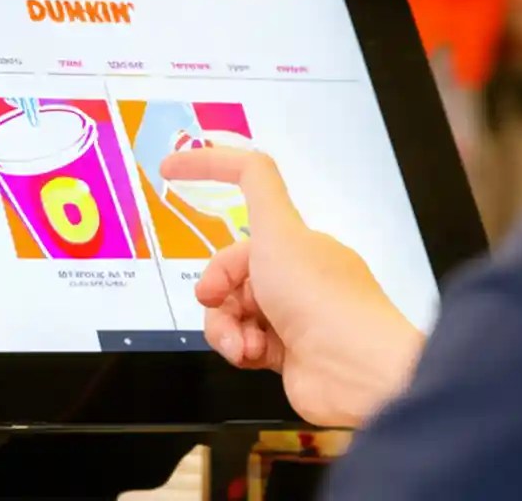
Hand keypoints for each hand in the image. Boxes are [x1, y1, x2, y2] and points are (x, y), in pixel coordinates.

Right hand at [161, 149, 424, 426]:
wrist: (351, 369)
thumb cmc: (319, 297)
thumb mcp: (279, 229)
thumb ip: (254, 182)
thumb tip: (239, 152)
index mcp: (297, 240)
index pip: (249, 191)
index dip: (210, 176)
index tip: (169, 171)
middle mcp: (294, 274)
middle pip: (229, 267)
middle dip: (216, 287)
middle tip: (216, 298)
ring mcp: (289, 315)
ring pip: (229, 308)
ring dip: (224, 325)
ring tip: (240, 342)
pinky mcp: (284, 354)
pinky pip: (242, 341)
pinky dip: (240, 348)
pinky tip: (252, 356)